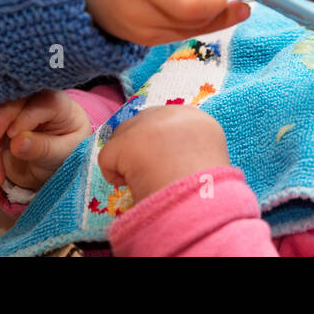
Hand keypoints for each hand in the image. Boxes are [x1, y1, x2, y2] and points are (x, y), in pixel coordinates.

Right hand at [0, 90, 91, 192]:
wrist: (56, 161)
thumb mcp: (64, 152)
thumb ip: (43, 147)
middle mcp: (27, 103)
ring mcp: (6, 116)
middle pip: (6, 105)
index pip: (36, 102)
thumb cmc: (67, 150)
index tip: (14, 136)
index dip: (23, 116)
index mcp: (54, 102)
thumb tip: (17, 142)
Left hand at [98, 104, 229, 201]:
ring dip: (129, 160)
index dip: (159, 145)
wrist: (200, 199)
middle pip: (142, 124)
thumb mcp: (206, 162)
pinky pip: (107, 158)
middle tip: (150, 175)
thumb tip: (169, 157)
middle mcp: (172, 114)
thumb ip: (188, 150)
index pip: (166, 123)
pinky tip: (134, 187)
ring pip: (122, 137)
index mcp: (197, 120)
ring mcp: (147, 124)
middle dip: (140, 148)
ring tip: (145, 182)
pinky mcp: (126, 140)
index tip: (163, 166)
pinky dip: (115, 176)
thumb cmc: (206, 191)